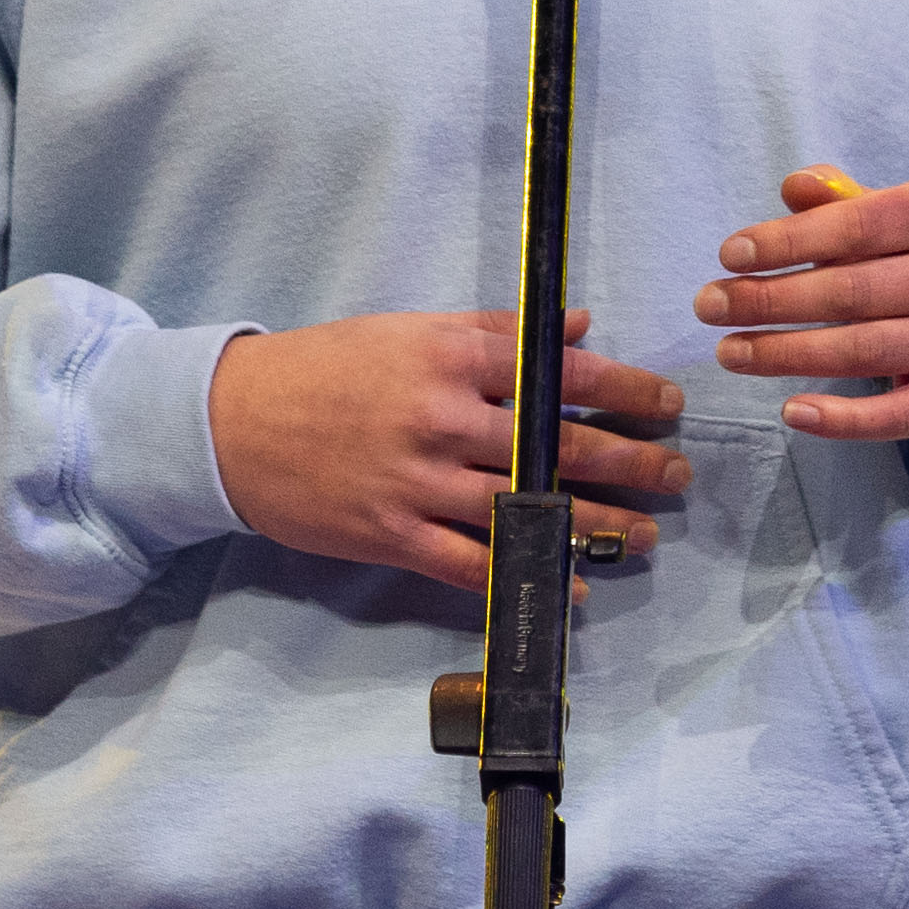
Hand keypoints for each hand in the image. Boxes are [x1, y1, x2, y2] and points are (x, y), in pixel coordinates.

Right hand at [207, 309, 693, 592]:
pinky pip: (474, 563)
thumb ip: (494, 331)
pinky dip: (528, 575)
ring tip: (643, 532)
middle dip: (628, 460)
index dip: (623, 389)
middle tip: (677, 473)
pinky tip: (571, 583)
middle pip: (555, 442)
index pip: (557, 370)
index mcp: (447, 354)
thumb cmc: (324, 367)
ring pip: (526, 506)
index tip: (667, 403)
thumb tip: (577, 326)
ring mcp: (417, 480)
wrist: (231, 422)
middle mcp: (440, 416)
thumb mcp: (407, 330)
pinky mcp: (393, 534)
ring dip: (594, 523)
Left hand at [702, 166, 908, 443]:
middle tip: (709, 306)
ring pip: (865, 351)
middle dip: (771, 299)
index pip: (858, 224)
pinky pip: (894, 416)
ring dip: (787, 354)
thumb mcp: (889, 218)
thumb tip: (796, 185)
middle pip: (853, 291)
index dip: (789, 241)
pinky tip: (791, 412)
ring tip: (728, 352)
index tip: (729, 255)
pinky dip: (841, 420)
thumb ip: (840, 201)